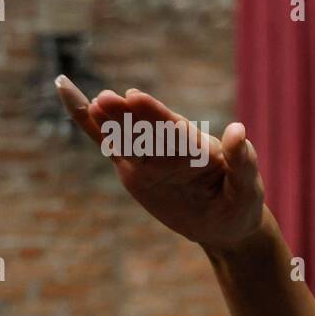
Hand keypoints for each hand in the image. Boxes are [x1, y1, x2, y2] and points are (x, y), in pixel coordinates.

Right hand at [54, 76, 265, 248]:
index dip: (155, 115)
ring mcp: (149, 155)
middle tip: (107, 99)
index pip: (174, 130)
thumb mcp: (248, 188)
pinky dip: (87, 122)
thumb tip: (238, 129)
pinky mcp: (133, 167)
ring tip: (95, 103)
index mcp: (197, 147)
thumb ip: (243, 161)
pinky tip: (66, 91)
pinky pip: (107, 142)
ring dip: (108, 119)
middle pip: (145, 130)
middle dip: (128, 115)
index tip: (136, 99)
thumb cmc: (241, 205)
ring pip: (124, 134)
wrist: (225, 224)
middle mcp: (170, 146)